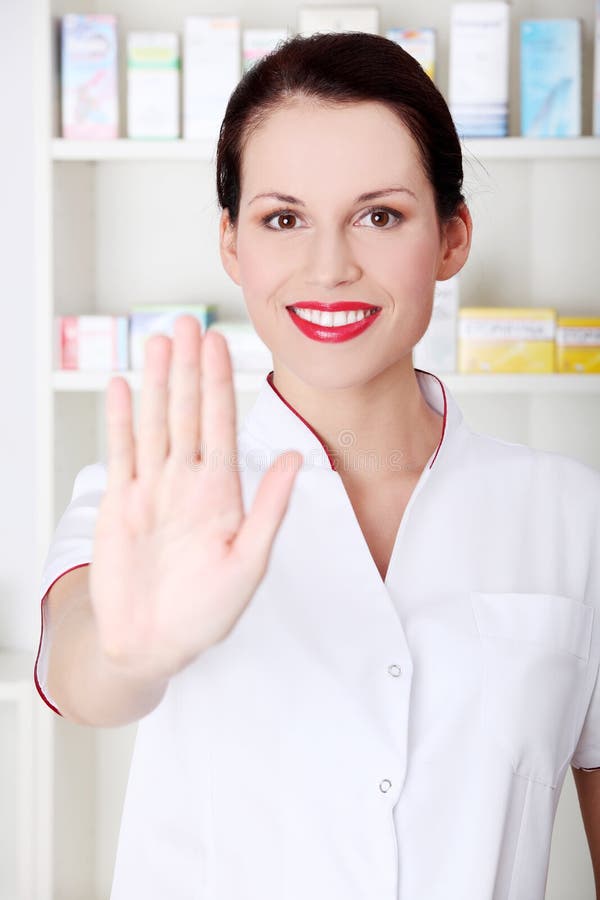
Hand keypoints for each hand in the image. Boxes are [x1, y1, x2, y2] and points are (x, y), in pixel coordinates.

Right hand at [89, 315, 302, 683]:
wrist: (152, 643)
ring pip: (156, 423)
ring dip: (157, 384)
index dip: (220, 382)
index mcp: (222, 492)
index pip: (222, 424)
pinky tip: (123, 387)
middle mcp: (187, 481)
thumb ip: (269, 508)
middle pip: (188, 413)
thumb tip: (293, 459)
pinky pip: (121, 452)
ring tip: (157, 343)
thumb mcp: (248, 562)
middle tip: (187, 323)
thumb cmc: (206, 612)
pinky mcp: (121, 503)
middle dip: (189, 369)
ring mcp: (153, 489)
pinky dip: (121, 420)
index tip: (219, 343)